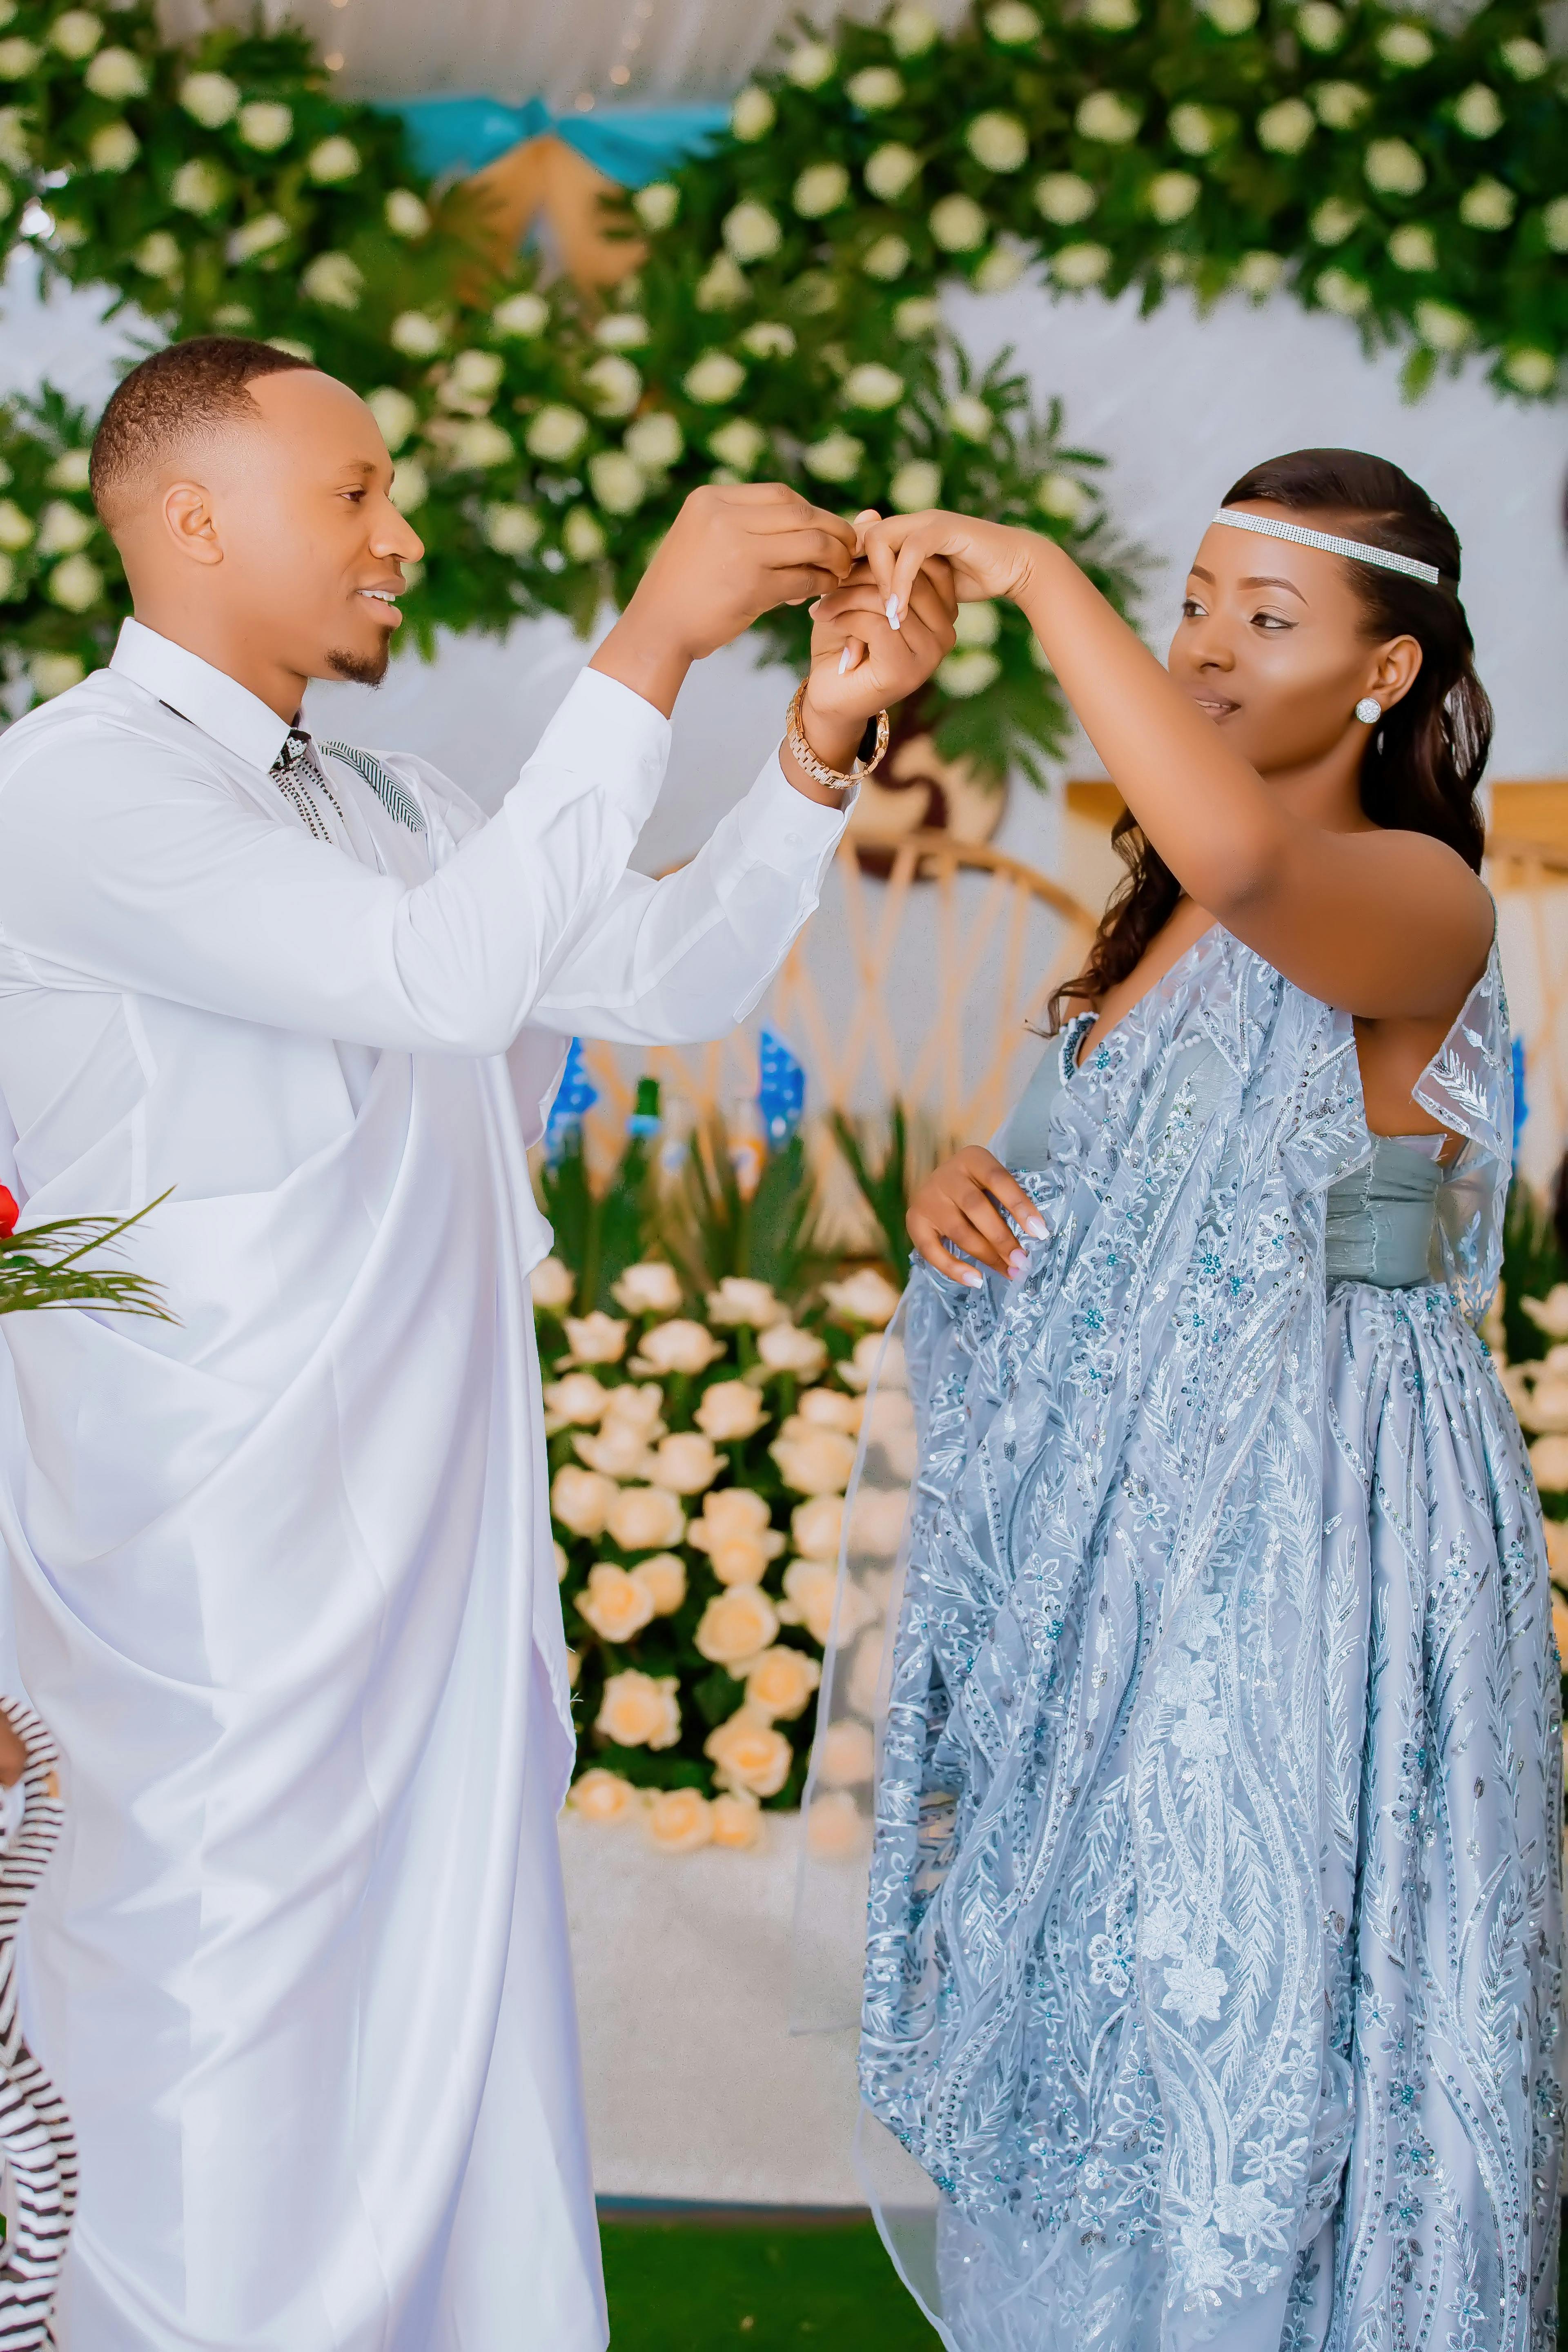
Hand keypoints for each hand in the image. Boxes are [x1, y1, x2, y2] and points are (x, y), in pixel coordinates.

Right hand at [592, 483, 857, 716]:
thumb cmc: (682, 591)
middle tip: (849, 548)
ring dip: (834, 556)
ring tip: (840, 570)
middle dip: (833, 530)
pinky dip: (821, 582)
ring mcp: (739, 548)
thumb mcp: (702, 538)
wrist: (655, 630)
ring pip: (810, 541)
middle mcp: (724, 515)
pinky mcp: (752, 584)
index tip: (823, 530)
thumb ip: (742, 526)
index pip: (780, 495)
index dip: (810, 512)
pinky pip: (804, 576)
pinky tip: (825, 588)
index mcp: (711, 498)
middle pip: (801, 513)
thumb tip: (804, 526)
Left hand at [800, 553, 957, 743]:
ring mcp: (931, 654)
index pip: (922, 564)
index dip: (878, 557)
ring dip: (846, 597)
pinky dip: (844, 617)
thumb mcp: (856, 593)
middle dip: (860, 575)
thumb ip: (868, 559)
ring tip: (820, 606)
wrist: (829, 703)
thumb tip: (872, 512)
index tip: (842, 565)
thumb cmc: (843, 644)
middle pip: (909, 578)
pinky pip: (877, 623)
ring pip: (890, 599)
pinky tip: (823, 620)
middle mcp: (946, 634)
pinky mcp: (906, 670)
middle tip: (826, 583)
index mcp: (943, 613)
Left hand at [857, 510, 1046, 628]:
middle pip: (860, 537)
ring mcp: (928, 522)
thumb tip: (871, 612)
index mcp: (902, 533)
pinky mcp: (946, 528)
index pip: (857, 543)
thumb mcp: (928, 588)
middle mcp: (910, 522)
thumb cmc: (976, 579)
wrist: (1018, 566)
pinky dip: (901, 582)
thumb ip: (901, 589)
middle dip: (849, 575)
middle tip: (844, 610)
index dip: (841, 571)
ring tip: (880, 615)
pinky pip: (912, 550)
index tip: (830, 606)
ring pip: (880, 538)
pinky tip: (899, 612)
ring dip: (875, 580)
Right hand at [907, 1145, 1045, 1286]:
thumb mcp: (991, 1182)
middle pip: (976, 1208)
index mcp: (972, 1159)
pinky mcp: (914, 1221)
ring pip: (959, 1231)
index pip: (998, 1179)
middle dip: (1002, 1238)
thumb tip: (1034, 1238)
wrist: (938, 1185)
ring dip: (986, 1255)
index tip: (1040, 1232)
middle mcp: (946, 1176)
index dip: (1020, 1206)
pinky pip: (932, 1250)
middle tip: (1022, 1261)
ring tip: (1008, 1271)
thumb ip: (1007, 1200)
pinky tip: (976, 1280)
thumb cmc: (975, 1186)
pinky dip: (954, 1268)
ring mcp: (927, 1199)